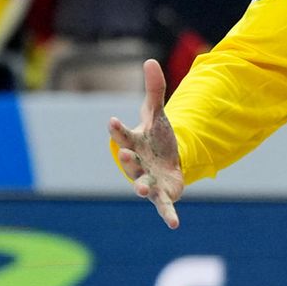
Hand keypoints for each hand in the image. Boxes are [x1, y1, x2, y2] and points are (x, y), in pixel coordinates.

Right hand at [108, 60, 183, 228]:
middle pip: (129, 161)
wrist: (165, 159)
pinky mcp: (162, 194)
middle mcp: (137, 163)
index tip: (112, 121)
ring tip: (138, 189)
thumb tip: (150, 60)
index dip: (117, 129)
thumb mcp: (157, 112)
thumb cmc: (156, 136)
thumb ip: (154, 89)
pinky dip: (168, 215)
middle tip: (125, 154)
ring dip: (139, 186)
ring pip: (141, 184)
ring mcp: (148, 180)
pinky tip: (174, 225)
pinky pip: (164, 206)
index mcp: (134, 142)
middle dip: (127, 159)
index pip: (122, 135)